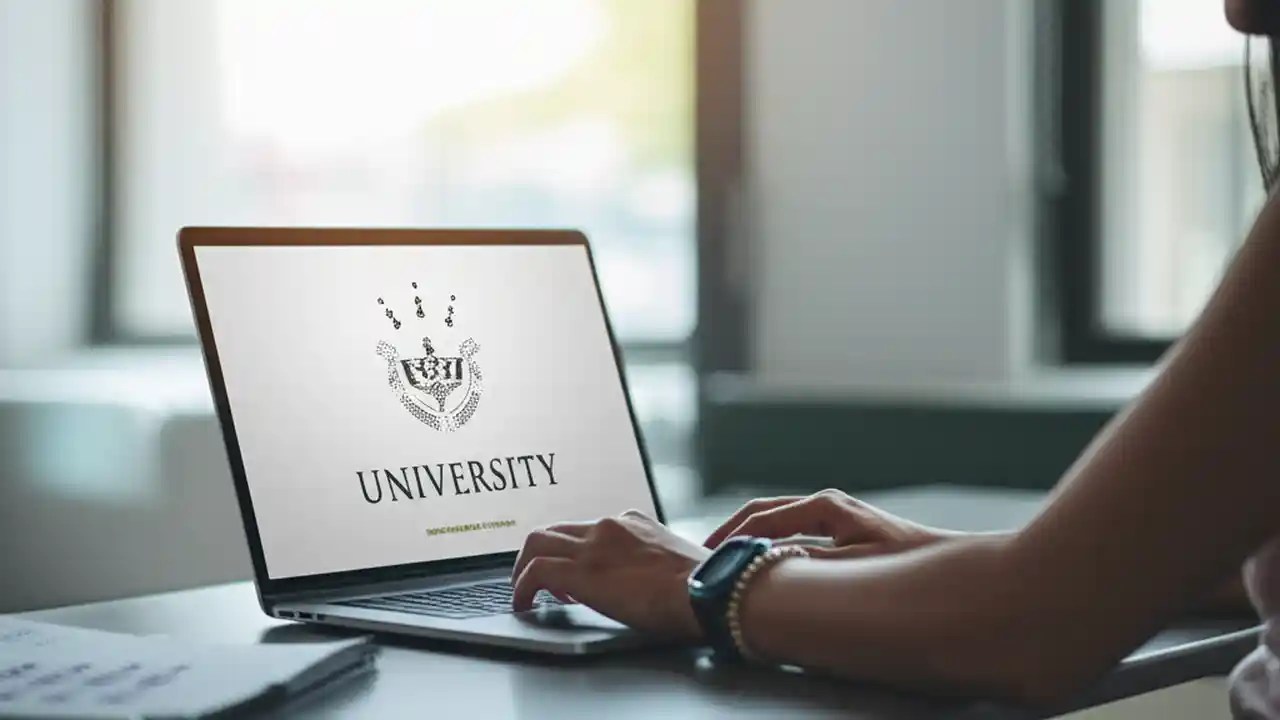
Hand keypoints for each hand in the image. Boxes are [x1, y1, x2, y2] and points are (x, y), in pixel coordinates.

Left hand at [511, 510, 710, 640]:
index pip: (589, 528)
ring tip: (524, 592)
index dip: (574, 551)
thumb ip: (658, 566)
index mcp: (633, 523)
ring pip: (536, 542)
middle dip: (541, 553)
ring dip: (524, 568)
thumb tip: (660, 586)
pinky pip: (535, 572)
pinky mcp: (581, 572)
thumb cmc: (707, 586)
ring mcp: (593, 547)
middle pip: (555, 530)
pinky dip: (522, 587)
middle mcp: (609, 527)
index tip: (572, 576)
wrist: (711, 591)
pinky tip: (524, 604)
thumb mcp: (680, 564)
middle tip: (538, 581)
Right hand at [704, 489, 955, 558]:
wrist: (953, 569)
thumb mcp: (854, 568)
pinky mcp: (846, 531)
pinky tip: (765, 566)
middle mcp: (828, 505)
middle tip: (702, 559)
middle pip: (765, 512)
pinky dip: (771, 545)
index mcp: (825, 507)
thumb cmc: (909, 570)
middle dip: (732, 533)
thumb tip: (762, 562)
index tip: (706, 560)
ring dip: (750, 539)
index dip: (731, 539)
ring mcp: (837, 515)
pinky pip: (795, 533)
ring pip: (778, 521)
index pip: (762, 519)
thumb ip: (804, 564)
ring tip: (726, 562)